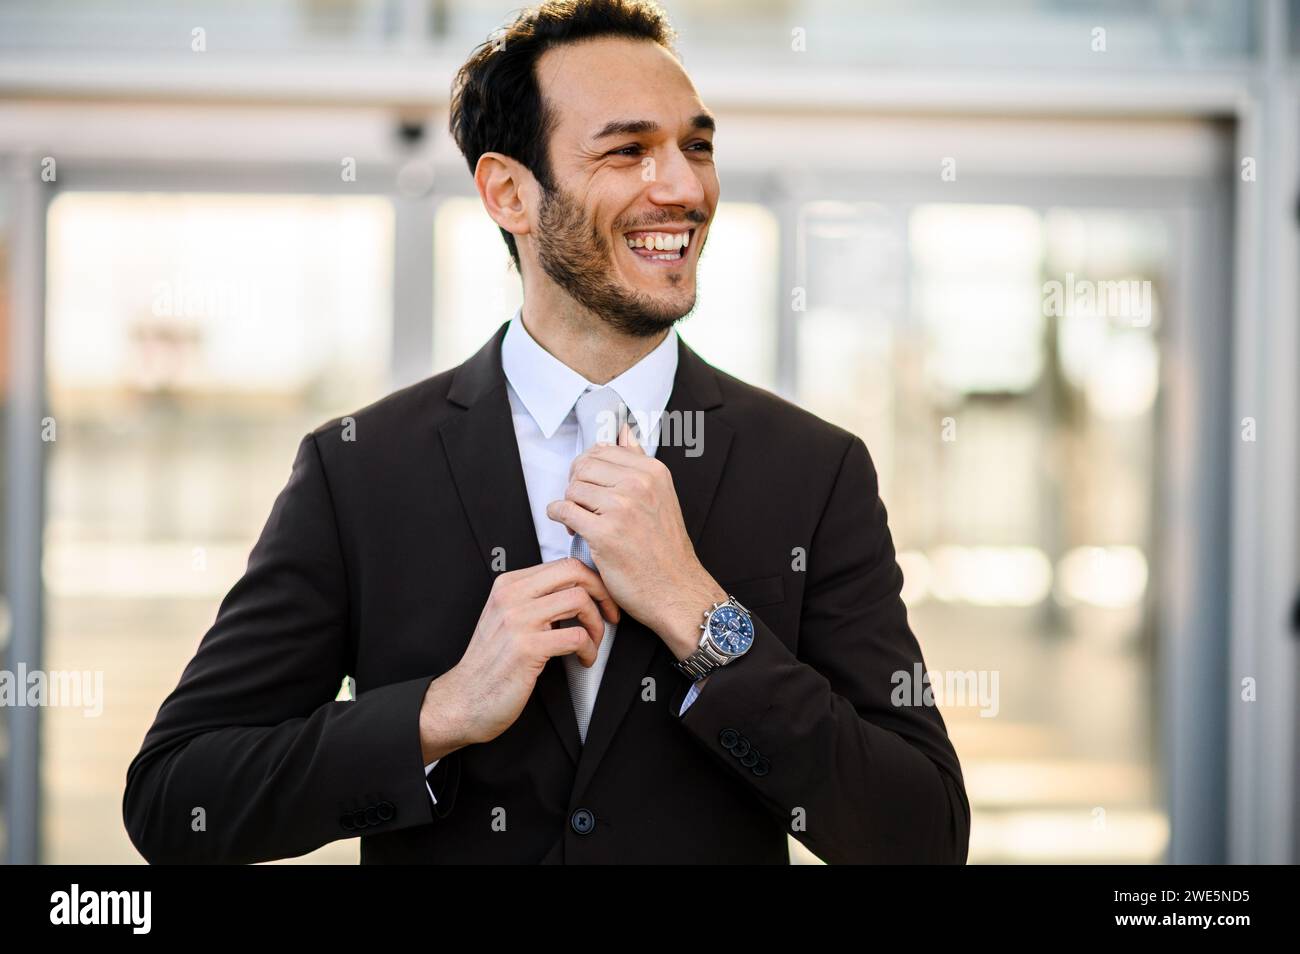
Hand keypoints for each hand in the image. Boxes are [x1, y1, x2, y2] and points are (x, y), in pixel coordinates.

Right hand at [419, 558, 619, 759]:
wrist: (463, 701)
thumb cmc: (490, 665)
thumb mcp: (506, 619)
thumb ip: (534, 600)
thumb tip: (575, 592)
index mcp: (508, 585)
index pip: (563, 564)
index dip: (592, 581)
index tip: (602, 600)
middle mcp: (511, 596)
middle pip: (574, 572)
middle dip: (602, 593)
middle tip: (609, 615)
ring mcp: (517, 620)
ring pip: (579, 600)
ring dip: (596, 625)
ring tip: (592, 642)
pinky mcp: (527, 648)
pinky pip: (576, 637)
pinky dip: (589, 650)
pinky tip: (583, 660)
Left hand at [544, 423, 726, 659]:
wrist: (675, 589)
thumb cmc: (665, 548)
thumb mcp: (661, 495)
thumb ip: (639, 462)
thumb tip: (624, 431)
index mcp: (652, 472)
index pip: (601, 451)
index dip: (588, 468)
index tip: (589, 486)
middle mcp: (639, 484)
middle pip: (583, 467)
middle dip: (576, 485)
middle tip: (581, 504)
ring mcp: (622, 507)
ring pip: (573, 489)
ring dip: (569, 504)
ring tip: (579, 521)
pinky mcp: (604, 532)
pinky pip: (565, 511)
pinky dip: (559, 517)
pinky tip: (568, 526)